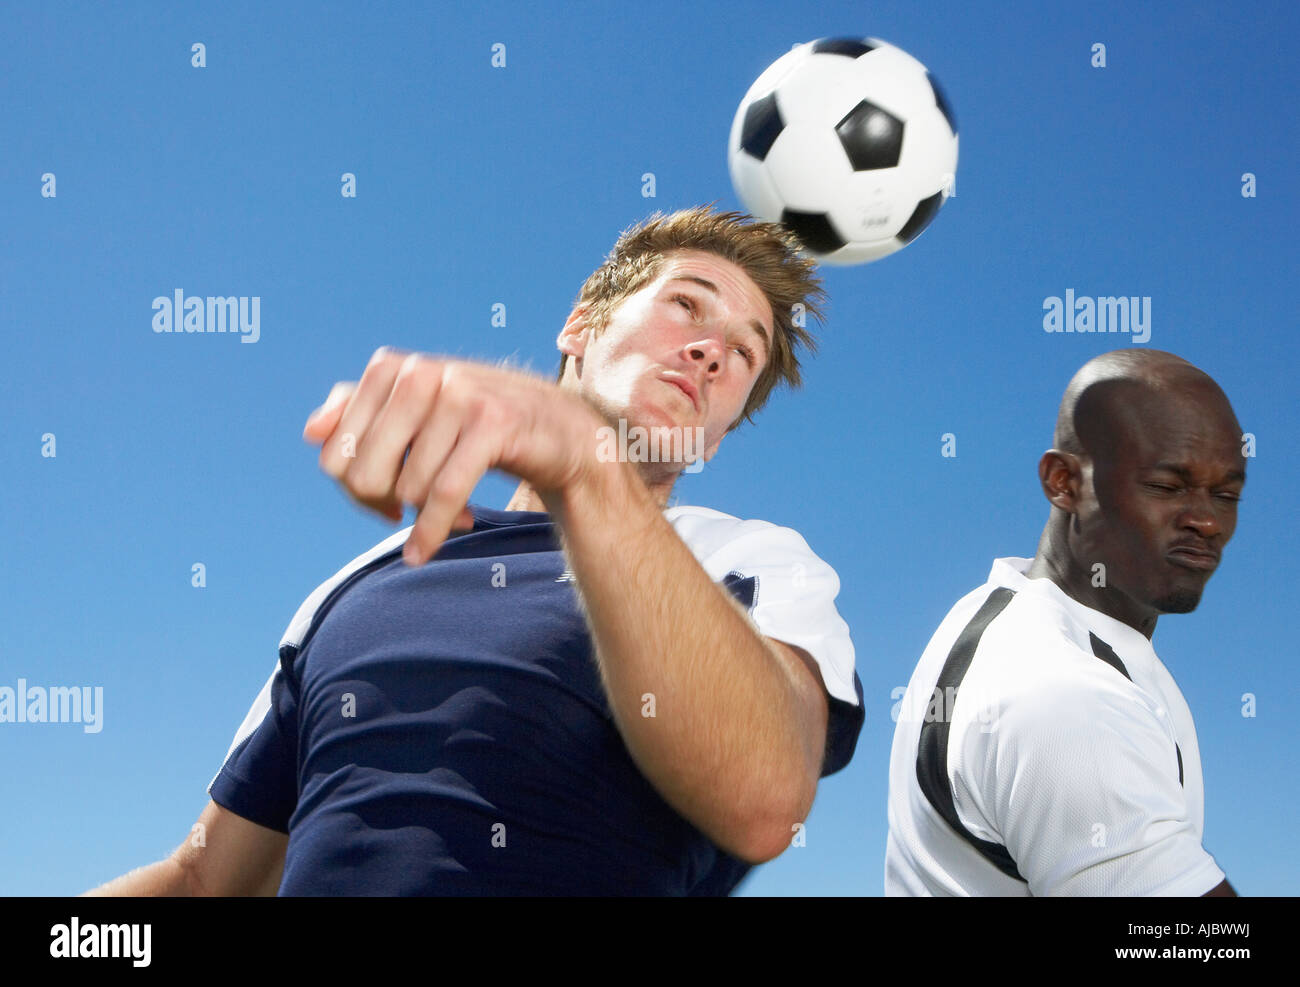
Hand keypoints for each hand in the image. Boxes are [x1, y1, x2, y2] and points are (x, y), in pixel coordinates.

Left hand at [302, 348, 607, 564]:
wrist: (560, 431)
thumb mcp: (420, 417)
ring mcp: (459, 395)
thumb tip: (311, 432)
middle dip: (380, 505)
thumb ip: (362, 416)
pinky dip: (429, 533)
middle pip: (363, 470)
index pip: (336, 449)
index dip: (350, 486)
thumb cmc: (479, 426)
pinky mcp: (493, 424)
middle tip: (402, 513)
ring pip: (406, 486)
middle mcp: (423, 374)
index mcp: (396, 369)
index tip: (379, 498)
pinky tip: (422, 554)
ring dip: (422, 516)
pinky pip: (443, 494)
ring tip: (448, 514)